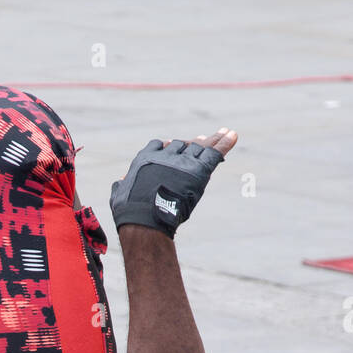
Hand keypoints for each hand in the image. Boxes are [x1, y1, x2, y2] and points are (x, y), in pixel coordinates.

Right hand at [110, 127, 237, 238]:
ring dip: (212, 140)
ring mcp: (183, 162)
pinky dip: (225, 142)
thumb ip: (121, 185)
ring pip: (200, 147)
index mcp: (146, 158)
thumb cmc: (129, 212)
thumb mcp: (119, 195)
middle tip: (203, 139)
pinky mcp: (198, 170)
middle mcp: (165, 155)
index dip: (168, 147)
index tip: (173, 146)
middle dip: (192, 144)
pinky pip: (214, 152)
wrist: (144, 219)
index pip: (160, 146)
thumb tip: (120, 182)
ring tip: (225, 132)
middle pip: (183, 145)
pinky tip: (233, 135)